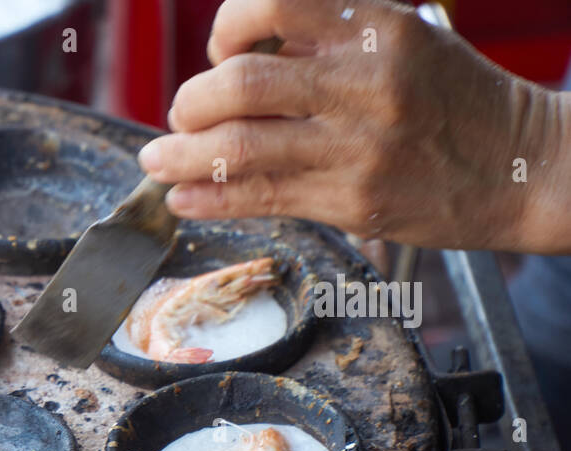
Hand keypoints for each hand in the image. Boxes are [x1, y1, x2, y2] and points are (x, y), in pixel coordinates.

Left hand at [136, 0, 570, 253]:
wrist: (522, 168)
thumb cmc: (451, 102)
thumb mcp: (403, 42)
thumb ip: (326, 44)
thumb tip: (236, 60)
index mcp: (376, 28)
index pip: (272, 5)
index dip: (226, 29)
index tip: (219, 54)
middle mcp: (365, 83)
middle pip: (241, 86)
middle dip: (191, 104)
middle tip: (179, 119)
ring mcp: (358, 147)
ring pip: (240, 149)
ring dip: (182, 157)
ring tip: (157, 161)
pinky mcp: (353, 201)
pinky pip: (261, 197)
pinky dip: (209, 197)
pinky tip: (185, 197)